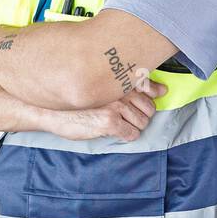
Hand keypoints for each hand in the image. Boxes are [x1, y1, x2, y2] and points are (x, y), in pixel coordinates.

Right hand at [39, 81, 166, 141]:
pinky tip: (113, 131)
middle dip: (140, 116)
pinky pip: (132, 134)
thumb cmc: (80, 102)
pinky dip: (126, 136)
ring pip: (142, 123)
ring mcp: (115, 106)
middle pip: (149, 109)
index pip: (149, 89)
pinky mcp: (109, 122)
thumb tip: (162, 90)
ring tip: (117, 124)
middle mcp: (119, 91)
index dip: (150, 98)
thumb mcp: (106, 90)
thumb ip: (134, 86)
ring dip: (132, 127)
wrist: (53, 113)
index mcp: (119, 80)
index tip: (151, 97)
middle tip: (124, 117)